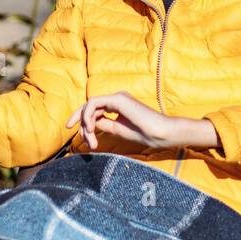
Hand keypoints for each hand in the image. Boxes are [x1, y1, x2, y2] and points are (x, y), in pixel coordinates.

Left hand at [65, 92, 215, 150]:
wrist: (161, 133)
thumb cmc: (144, 134)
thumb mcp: (118, 130)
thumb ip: (104, 125)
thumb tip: (88, 125)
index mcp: (117, 105)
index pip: (94, 110)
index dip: (83, 122)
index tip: (80, 140)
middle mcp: (116, 99)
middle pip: (89, 107)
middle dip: (80, 123)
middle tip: (79, 140)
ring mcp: (117, 97)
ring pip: (89, 105)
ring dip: (85, 124)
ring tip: (91, 142)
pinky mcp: (117, 99)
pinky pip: (94, 103)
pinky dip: (88, 116)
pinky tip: (90, 128)